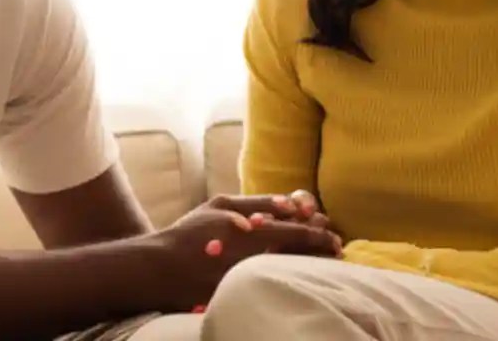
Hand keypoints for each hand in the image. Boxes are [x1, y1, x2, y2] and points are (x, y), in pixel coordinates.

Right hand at [150, 194, 341, 310]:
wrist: (161, 269)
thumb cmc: (191, 233)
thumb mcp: (220, 206)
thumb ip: (255, 202)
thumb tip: (289, 202)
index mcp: (249, 229)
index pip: (295, 229)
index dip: (316, 230)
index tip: (328, 229)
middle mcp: (253, 256)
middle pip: (299, 252)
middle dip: (320, 246)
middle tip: (336, 244)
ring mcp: (248, 278)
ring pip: (291, 269)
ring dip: (311, 261)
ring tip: (325, 257)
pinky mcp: (240, 296)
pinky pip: (274, 286)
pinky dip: (292, 277)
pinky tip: (301, 274)